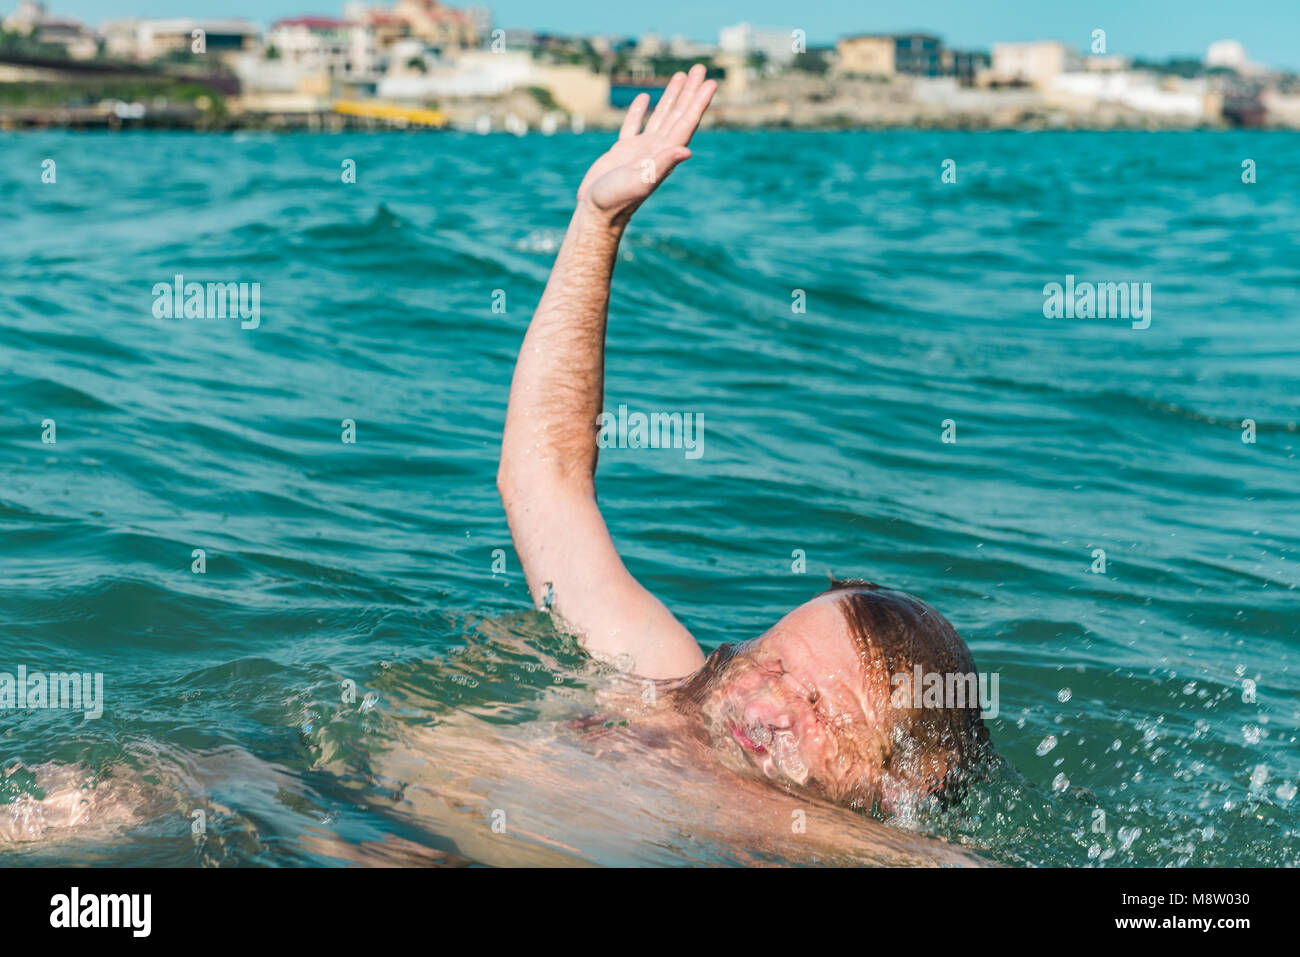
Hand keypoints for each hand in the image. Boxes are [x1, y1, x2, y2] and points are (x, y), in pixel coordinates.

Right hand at [576, 64, 716, 225]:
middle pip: (678, 114)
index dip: (699, 102)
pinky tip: (644, 97)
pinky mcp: (622, 151)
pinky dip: (639, 110)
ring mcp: (640, 149)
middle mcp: (657, 149)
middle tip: (700, 69)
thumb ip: (662, 164)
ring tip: (680, 76)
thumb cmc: (616, 199)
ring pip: (660, 116)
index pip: (686, 123)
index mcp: (663, 154)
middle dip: (689, 91)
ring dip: (671, 96)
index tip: (711, 83)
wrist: (597, 213)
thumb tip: (686, 150)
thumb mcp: (641, 180)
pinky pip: (633, 125)